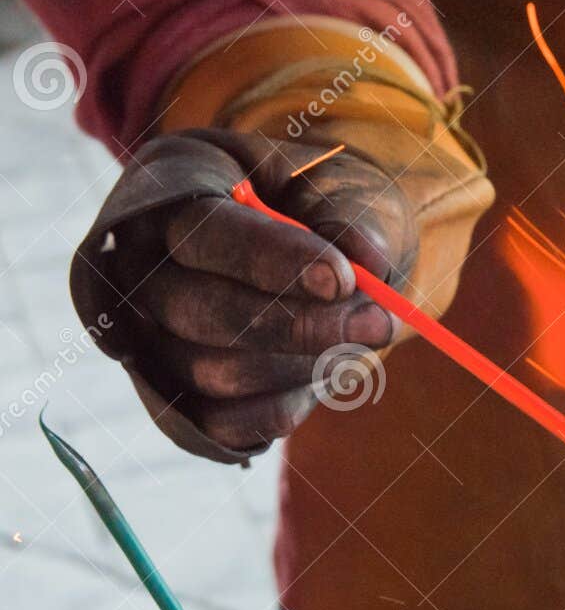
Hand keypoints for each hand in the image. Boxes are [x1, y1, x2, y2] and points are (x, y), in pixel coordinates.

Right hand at [72, 130, 417, 455]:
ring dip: (302, 365)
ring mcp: (149, 334)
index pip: (201, 230)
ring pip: (212, 372)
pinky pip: (221, 424)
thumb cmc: (325, 206)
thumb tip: (367, 263)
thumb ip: (350, 216)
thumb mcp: (343, 186)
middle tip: (379, 323)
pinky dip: (284, 407)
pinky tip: (327, 374)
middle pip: (198, 310)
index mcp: (173, 188)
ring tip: (360, 339)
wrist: (323, 255)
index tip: (343, 280)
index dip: (270, 259)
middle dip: (299, 327)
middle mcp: (140, 264)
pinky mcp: (177, 397)